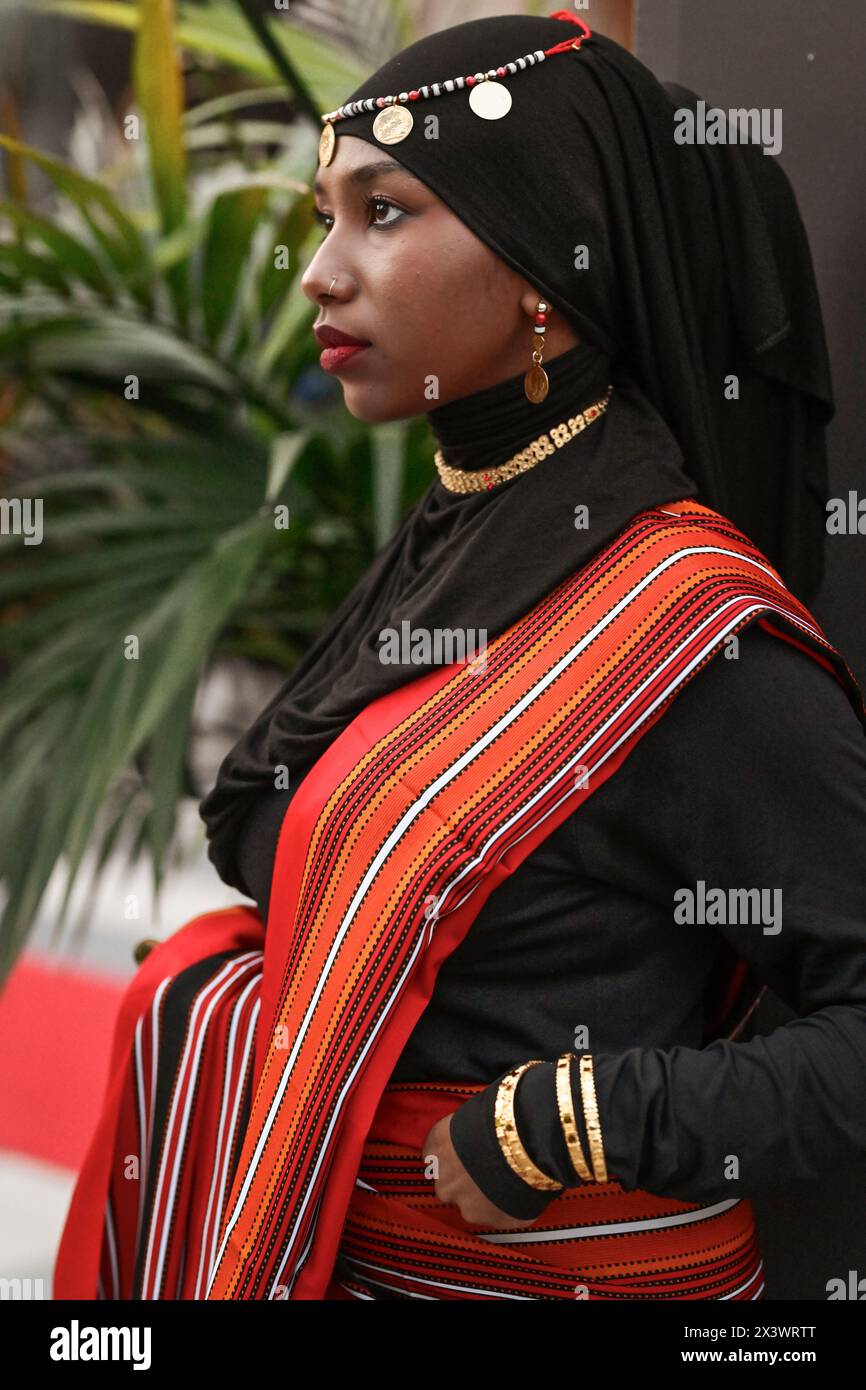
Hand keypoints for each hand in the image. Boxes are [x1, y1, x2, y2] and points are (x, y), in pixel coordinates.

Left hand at [421, 1112, 535, 1229]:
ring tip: (508, 1185)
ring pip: (468, 1204)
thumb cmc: (501, 1118)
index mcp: (438, 1144)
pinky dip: (502, 1210)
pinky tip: (518, 1196)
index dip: (451, 1157)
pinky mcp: (484, 1220)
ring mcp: (461, 1203)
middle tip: (488, 1172)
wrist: (522, 1146)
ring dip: (482, 1199)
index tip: (465, 1156)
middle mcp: (443, 1178)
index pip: (432, 1155)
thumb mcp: (476, 1113)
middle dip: (463, 1182)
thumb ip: (468, 1130)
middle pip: (447, 1185)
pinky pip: (492, 1216)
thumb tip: (478, 1127)